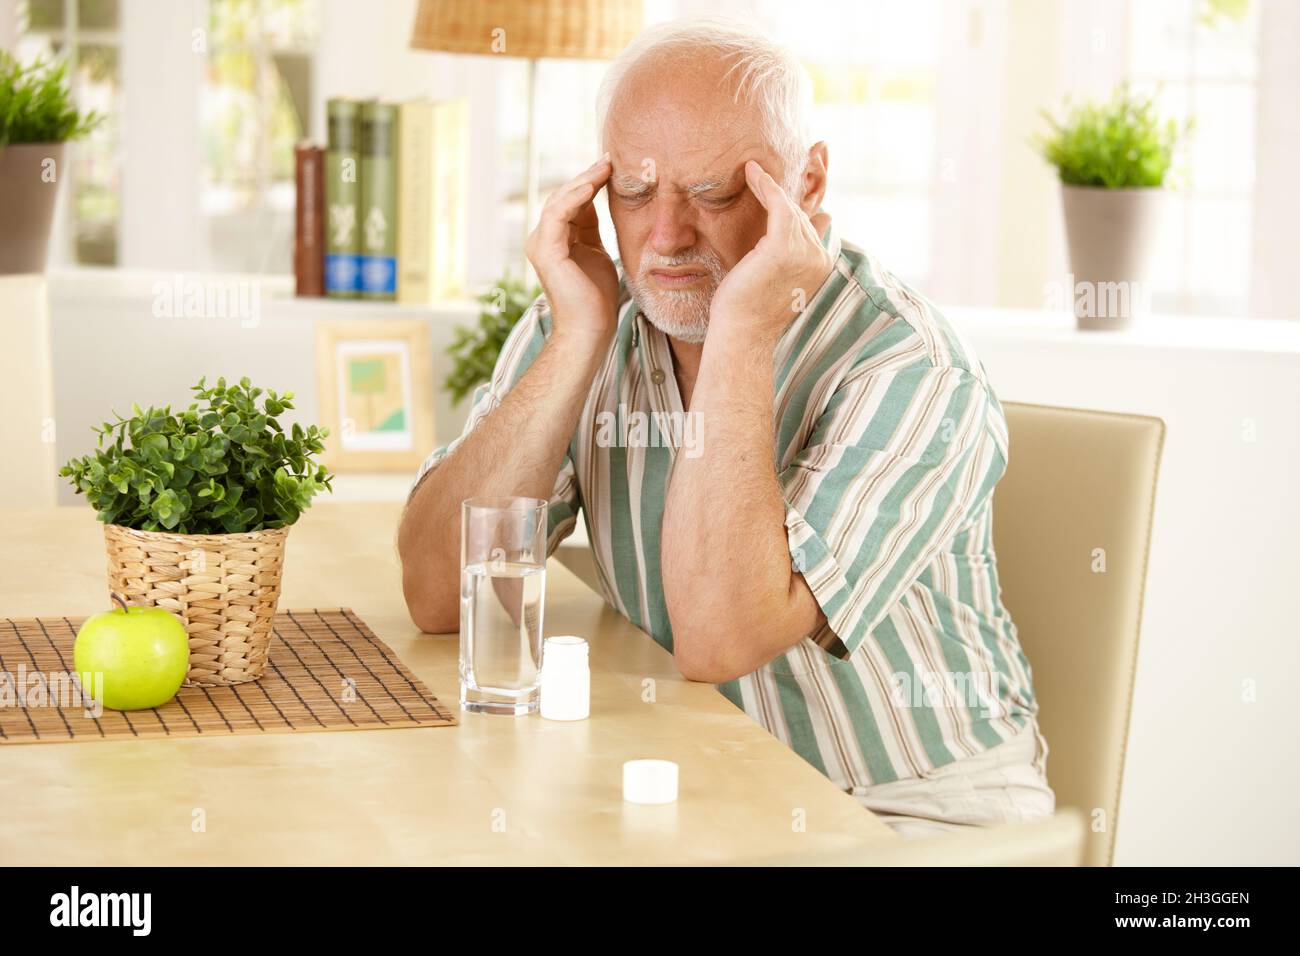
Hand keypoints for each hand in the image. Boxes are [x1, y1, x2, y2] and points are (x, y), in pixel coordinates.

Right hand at [525, 154, 619, 346]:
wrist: (590, 328)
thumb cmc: (596, 297)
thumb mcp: (596, 252)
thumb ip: (591, 228)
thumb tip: (597, 201)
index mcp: (554, 239)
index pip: (570, 201)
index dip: (589, 182)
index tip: (611, 165)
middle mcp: (541, 238)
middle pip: (563, 197)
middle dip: (587, 176)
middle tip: (609, 158)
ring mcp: (540, 244)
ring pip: (559, 201)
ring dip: (583, 181)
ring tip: (605, 166)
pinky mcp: (547, 251)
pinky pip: (558, 215)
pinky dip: (575, 197)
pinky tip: (593, 184)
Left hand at [708, 160, 832, 345]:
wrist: (741, 334)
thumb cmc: (750, 308)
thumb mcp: (778, 274)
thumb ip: (796, 249)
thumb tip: (819, 219)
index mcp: (820, 265)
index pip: (809, 225)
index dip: (792, 206)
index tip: (778, 185)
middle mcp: (818, 258)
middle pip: (800, 216)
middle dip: (780, 197)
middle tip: (757, 172)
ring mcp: (805, 253)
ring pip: (790, 209)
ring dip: (769, 188)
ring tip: (751, 171)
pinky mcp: (784, 248)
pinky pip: (778, 205)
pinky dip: (766, 186)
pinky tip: (751, 172)